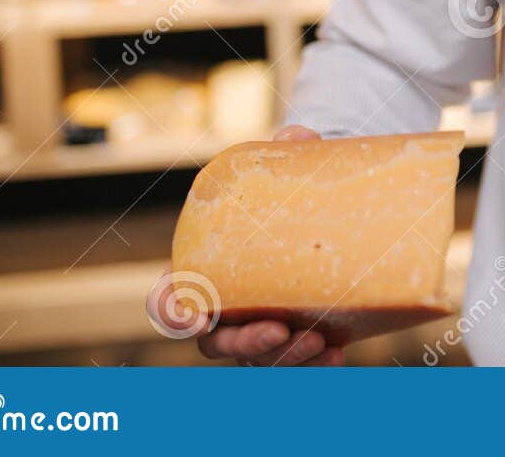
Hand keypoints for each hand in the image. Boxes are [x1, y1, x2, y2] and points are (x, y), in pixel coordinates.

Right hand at [147, 124, 345, 365]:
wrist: (325, 217)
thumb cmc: (287, 195)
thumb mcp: (284, 169)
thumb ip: (286, 152)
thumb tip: (298, 137)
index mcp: (205, 267)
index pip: (169, 300)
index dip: (172, 314)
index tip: (194, 320)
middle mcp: (224, 307)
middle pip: (216, 344)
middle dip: (245, 343)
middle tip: (279, 329)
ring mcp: (257, 328)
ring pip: (257, 361)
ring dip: (284, 358)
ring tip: (320, 341)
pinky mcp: (293, 340)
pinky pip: (294, 367)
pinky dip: (312, 367)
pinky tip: (336, 355)